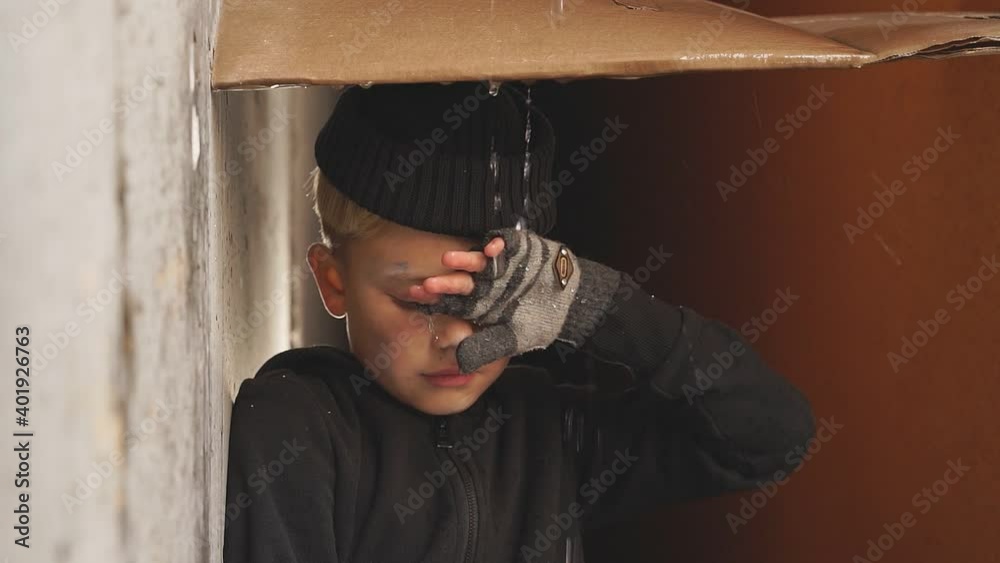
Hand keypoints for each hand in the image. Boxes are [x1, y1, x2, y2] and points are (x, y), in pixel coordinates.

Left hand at [412, 228, 623, 373]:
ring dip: (465, 260)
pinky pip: (504, 245)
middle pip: (461, 282)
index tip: (418, 298)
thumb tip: (460, 361)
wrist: (569, 304)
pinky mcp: (516, 250)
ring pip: (478, 262)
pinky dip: (498, 244)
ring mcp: (499, 266)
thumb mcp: (511, 340)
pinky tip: (490, 247)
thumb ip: (485, 348)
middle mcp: (485, 284)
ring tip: (450, 259)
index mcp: (479, 304)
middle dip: (445, 282)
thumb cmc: (538, 323)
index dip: (436, 300)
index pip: (452, 301)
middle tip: (428, 284)